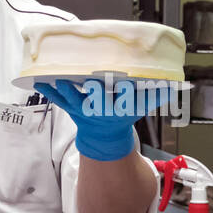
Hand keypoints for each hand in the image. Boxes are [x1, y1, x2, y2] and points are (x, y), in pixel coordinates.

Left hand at [34, 78, 169, 161]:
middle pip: (87, 98)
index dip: (111, 92)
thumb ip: (156, 96)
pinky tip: (37, 80)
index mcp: (114, 108)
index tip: (110, 82)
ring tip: (49, 77)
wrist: (105, 135)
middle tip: (73, 78)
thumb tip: (176, 84)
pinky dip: (47, 90)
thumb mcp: (140, 108)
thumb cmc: (122, 115)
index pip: (114, 99)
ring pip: (68, 97)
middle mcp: (96, 108)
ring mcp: (81, 108)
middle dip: (80, 90)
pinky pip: (57, 98)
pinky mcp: (70, 105)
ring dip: (60, 88)